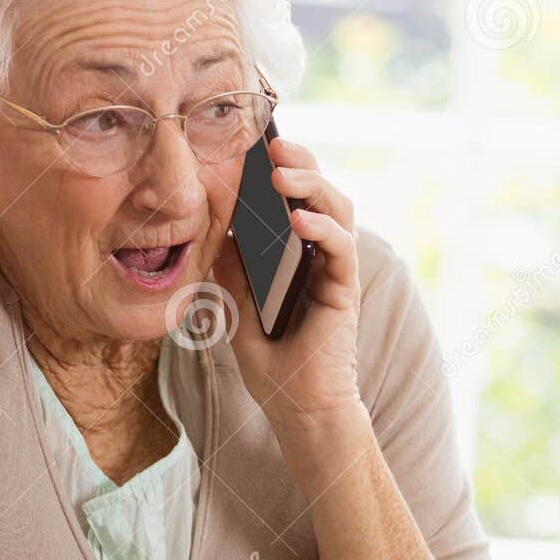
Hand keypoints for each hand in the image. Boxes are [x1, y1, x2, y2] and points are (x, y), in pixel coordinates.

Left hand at [210, 137, 362, 437]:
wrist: (297, 411)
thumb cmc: (272, 366)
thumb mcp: (236, 309)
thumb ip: (231, 270)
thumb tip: (215, 230)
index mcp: (297, 256)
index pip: (293, 201)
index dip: (280, 172)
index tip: (254, 148)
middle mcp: (320, 258)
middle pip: (319, 195)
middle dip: (299, 166)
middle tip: (273, 148)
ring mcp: (335, 273)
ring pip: (337, 212)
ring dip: (312, 188)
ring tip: (282, 174)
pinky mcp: (345, 294)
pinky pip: (341, 251)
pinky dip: (323, 231)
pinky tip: (299, 220)